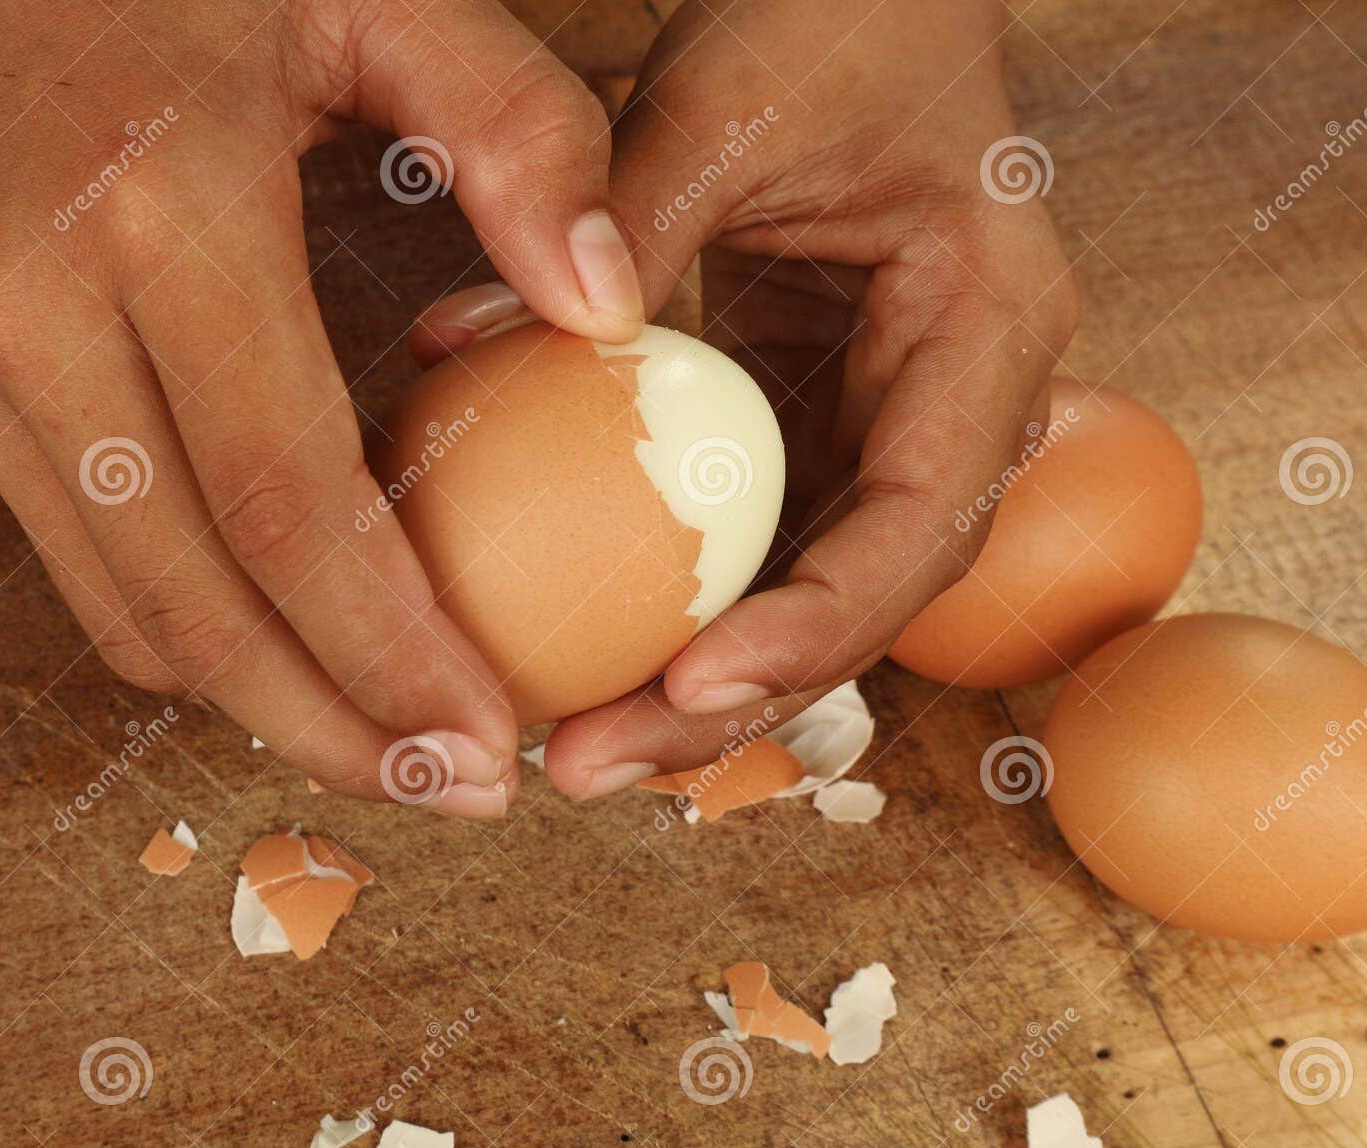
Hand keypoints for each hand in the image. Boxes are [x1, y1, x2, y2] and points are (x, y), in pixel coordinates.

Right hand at [0, 0, 645, 815]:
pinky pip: (82, 560)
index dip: (393, 652)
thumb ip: (519, 133)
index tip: (487, 738)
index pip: (289, 506)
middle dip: (332, 730)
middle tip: (449, 796)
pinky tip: (291, 649)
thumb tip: (612, 312)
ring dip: (260, 707)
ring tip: (385, 752)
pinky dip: (192, 632)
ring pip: (126, 609)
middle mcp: (37, 310)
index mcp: (156, 213)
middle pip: (198, 603)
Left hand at [415, 0, 1078, 795]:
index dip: (816, 628)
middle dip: (734, 703)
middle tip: (591, 766)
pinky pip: (758, 540)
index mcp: (989, 328)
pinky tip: (583, 650)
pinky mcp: (817, 422)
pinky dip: (679, 604)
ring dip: (697, 681)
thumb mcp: (726, 98)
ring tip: (574, 745)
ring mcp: (885, 422)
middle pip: (864, 602)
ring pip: (808, 593)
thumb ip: (621, 222)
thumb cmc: (830, 17)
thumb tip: (467, 349)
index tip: (693, 686)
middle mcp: (956, 404)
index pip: (920, 523)